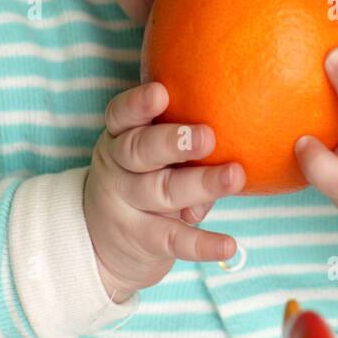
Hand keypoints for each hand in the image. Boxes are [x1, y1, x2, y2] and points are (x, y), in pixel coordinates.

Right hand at [83, 81, 245, 302]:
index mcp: (119, 137)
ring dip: (201, 183)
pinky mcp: (143, 239)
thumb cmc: (141, 179)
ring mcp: (126, 205)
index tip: (161, 92)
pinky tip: (228, 245)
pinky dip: (202, 243)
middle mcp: (117, 168)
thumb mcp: (146, 155)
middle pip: (139, 151)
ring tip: (234, 176)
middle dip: (173, 142)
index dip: (138, 104)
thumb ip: (179, 142)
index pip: (121, 115)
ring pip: (162, 191)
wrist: (101, 243)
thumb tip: (237, 132)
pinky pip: (173, 239)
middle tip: (207, 136)